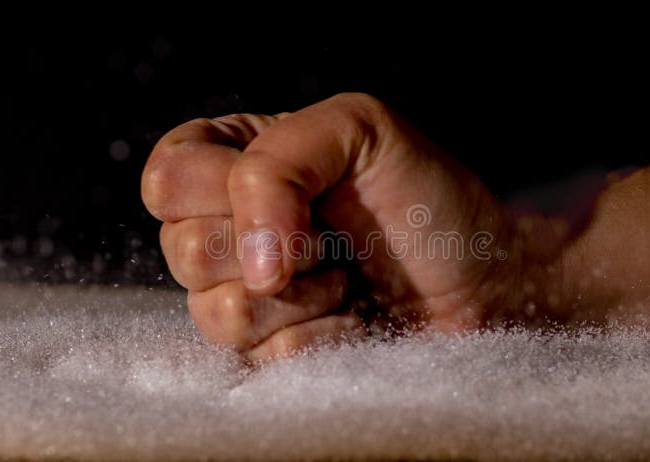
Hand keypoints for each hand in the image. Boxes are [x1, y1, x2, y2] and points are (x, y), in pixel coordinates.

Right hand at [142, 93, 523, 358]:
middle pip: (182, 250)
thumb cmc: (427, 198)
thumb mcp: (358, 130)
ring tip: (347, 277)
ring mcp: (246, 297)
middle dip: (277, 246)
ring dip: (303, 296)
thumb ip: (278, 162)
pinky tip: (355, 317)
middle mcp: (230, 228)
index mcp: (237, 162)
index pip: (166, 177)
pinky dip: (324, 335)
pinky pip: (262, 357)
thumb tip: (253, 263)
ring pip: (215, 313)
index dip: (226, 191)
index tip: (303, 193)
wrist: (483, 278)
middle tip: (333, 237)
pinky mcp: (272, 352)